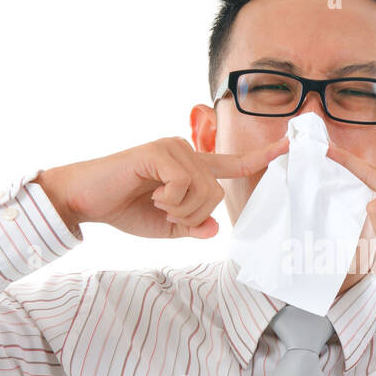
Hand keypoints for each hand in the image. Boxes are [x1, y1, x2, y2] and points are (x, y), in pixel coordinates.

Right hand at [35, 136, 288, 239]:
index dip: (261, 157)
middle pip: (217, 192)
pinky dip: (169, 199)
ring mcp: (173, 147)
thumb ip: (193, 227)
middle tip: (165, 211)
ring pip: (203, 190)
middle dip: (193, 214)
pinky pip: (183, 184)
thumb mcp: (166, 227)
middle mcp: (186, 151)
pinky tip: (149, 194)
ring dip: (179, 209)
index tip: (289, 147)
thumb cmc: (124, 209)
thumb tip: (215, 229)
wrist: (86, 199)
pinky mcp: (158, 151)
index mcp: (191, 167)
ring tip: (154, 202)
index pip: (232, 164)